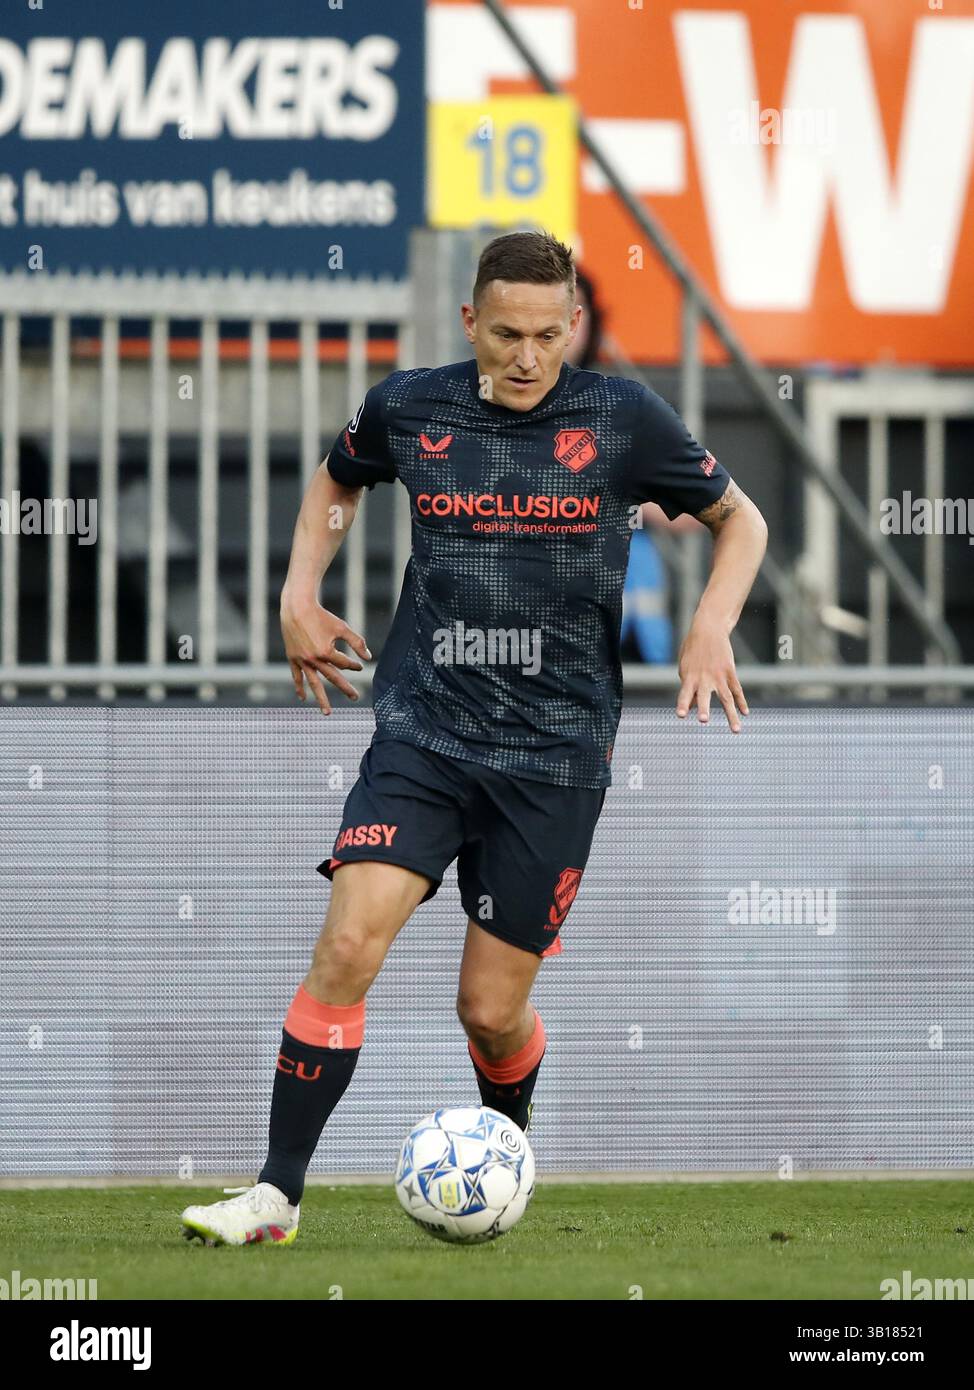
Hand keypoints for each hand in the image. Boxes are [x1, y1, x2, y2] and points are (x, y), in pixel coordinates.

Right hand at [281, 593, 370, 714]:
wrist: (296, 607)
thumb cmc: (321, 616)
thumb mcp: (342, 627)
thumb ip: (356, 642)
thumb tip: (368, 657)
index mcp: (326, 652)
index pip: (344, 664)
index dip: (354, 665)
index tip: (359, 666)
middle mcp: (314, 659)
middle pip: (333, 678)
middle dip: (345, 688)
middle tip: (356, 697)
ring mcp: (302, 660)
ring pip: (314, 683)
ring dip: (321, 699)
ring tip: (327, 712)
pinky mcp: (293, 658)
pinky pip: (296, 676)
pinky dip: (300, 687)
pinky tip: (303, 698)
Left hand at [676, 619, 747, 731]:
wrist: (709, 629)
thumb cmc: (693, 650)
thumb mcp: (685, 667)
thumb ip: (688, 687)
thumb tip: (691, 707)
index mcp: (689, 676)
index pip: (684, 694)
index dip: (683, 704)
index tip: (681, 716)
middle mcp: (704, 677)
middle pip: (704, 695)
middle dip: (704, 708)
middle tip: (704, 720)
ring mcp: (719, 675)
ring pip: (726, 698)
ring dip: (731, 715)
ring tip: (736, 730)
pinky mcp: (730, 672)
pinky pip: (737, 690)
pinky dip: (741, 702)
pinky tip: (745, 713)